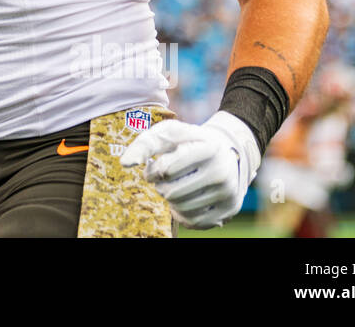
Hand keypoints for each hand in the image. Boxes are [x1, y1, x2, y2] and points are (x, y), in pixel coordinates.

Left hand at [120, 111, 260, 229]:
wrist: (226, 150)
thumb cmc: (189, 141)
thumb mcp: (169, 133)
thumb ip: (144, 144)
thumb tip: (125, 163)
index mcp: (207, 147)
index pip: (166, 169)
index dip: (153, 170)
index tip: (154, 165)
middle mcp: (220, 171)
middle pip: (171, 191)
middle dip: (161, 185)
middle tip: (165, 177)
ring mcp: (227, 192)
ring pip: (181, 207)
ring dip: (170, 199)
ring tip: (176, 185)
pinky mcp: (230, 209)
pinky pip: (194, 221)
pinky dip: (182, 212)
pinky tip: (185, 199)